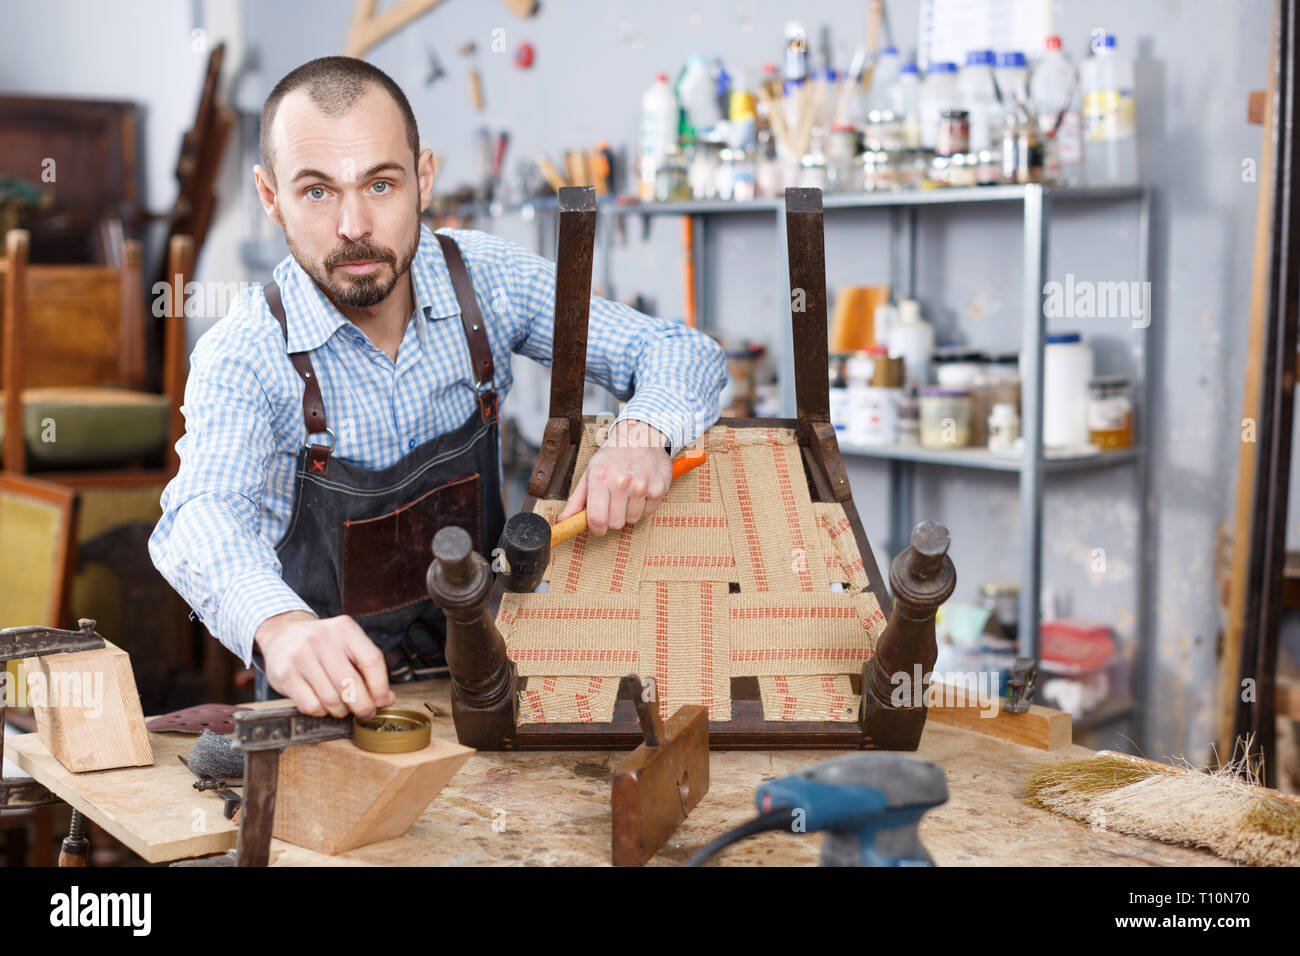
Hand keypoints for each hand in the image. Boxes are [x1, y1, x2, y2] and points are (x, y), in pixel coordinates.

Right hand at [254, 610, 394, 717]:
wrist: (282, 634)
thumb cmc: (322, 645)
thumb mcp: (348, 646)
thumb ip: (368, 669)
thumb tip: (386, 699)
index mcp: (345, 629)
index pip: (372, 660)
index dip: (380, 687)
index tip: (381, 701)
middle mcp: (322, 639)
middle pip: (350, 683)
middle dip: (362, 706)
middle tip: (365, 712)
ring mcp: (302, 656)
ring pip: (331, 698)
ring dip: (341, 711)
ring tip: (342, 708)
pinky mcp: (285, 674)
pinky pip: (311, 705)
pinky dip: (321, 712)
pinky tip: (322, 705)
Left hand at [559, 419, 671, 535]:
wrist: (640, 436)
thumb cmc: (613, 455)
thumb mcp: (590, 473)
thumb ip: (576, 500)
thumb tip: (563, 521)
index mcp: (601, 478)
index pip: (596, 519)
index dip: (596, 529)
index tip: (597, 527)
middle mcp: (622, 482)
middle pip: (615, 524)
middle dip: (612, 519)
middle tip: (613, 504)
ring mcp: (642, 486)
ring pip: (632, 520)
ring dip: (628, 512)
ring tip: (627, 494)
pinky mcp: (658, 489)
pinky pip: (647, 512)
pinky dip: (643, 506)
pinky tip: (640, 491)